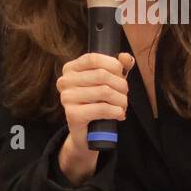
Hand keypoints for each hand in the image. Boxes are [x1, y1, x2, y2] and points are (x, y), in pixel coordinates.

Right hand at [55, 51, 134, 185]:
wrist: (87, 133)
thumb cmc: (98, 103)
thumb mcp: (109, 82)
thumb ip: (118, 67)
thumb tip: (125, 57)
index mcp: (70, 69)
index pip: (93, 58)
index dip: (112, 64)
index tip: (121, 74)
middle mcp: (65, 81)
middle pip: (101, 75)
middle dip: (121, 85)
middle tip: (125, 94)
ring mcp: (67, 98)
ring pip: (104, 91)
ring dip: (121, 100)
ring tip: (123, 105)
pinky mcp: (73, 114)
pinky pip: (102, 108)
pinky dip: (116, 111)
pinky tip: (120, 114)